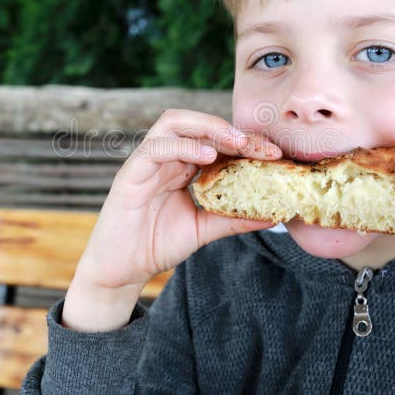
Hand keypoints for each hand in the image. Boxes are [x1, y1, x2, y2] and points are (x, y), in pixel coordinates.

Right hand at [64, 109, 280, 330]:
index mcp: (182, 166)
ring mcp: (147, 162)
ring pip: (174, 123)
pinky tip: (206, 157)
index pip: (214, 140)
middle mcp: (165, 157)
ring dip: (208, 127)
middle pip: (197, 124)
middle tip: (260, 146)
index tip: (274, 155)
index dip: (245, 142)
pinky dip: (182, 147)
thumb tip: (272, 214)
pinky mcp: (130, 173)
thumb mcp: (204, 230)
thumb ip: (233, 218)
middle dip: (232, 130)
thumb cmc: (156, 245)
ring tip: (236, 142)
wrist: (121, 270)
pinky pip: (155, 148)